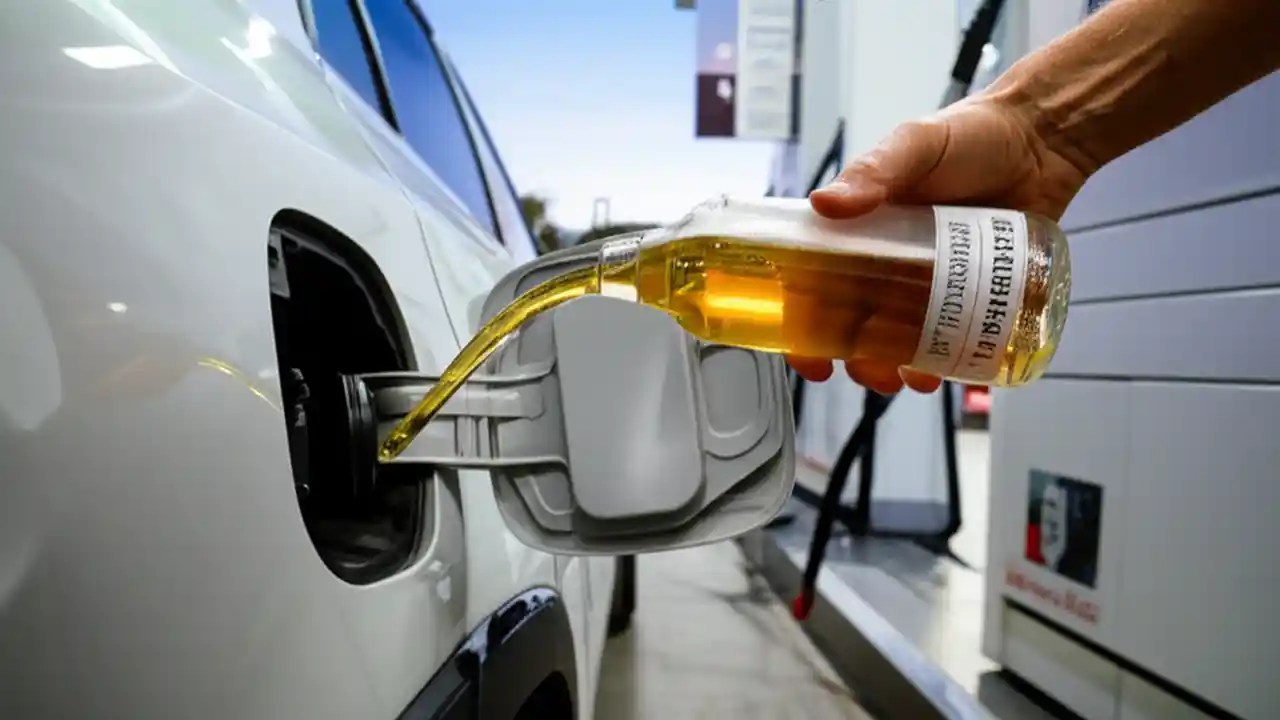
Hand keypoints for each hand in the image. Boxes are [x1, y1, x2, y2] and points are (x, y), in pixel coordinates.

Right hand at [790, 92, 1089, 394]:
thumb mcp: (916, 144)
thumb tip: (826, 204)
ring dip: (893, 367)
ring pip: (898, 338)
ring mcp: (929, 279)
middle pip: (853, 322)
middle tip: (868, 370)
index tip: (805, 354)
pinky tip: (944, 372)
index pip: (814, 280)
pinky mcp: (971, 292)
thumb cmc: (973, 134)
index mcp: (859, 228)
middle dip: (852, 356)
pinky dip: (942, 362)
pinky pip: (949, 337)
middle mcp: (887, 258)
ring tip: (908, 378)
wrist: (1045, 140)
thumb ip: (875, 170)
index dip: (802, 323)